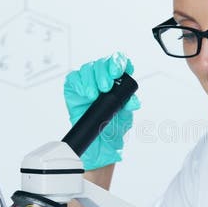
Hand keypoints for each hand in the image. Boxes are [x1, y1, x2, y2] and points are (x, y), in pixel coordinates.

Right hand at [63, 53, 140, 169]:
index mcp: (119, 81)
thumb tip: (133, 101)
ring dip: (91, 79)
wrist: (98, 145)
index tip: (117, 72)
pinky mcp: (74, 87)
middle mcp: (103, 77)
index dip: (119, 62)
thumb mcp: (126, 117)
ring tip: (94, 95)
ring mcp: (88, 81)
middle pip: (103, 63)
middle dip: (104, 72)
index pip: (120, 62)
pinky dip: (79, 83)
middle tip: (105, 87)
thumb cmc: (113, 128)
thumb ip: (129, 107)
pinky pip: (74, 78)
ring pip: (88, 68)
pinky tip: (85, 93)